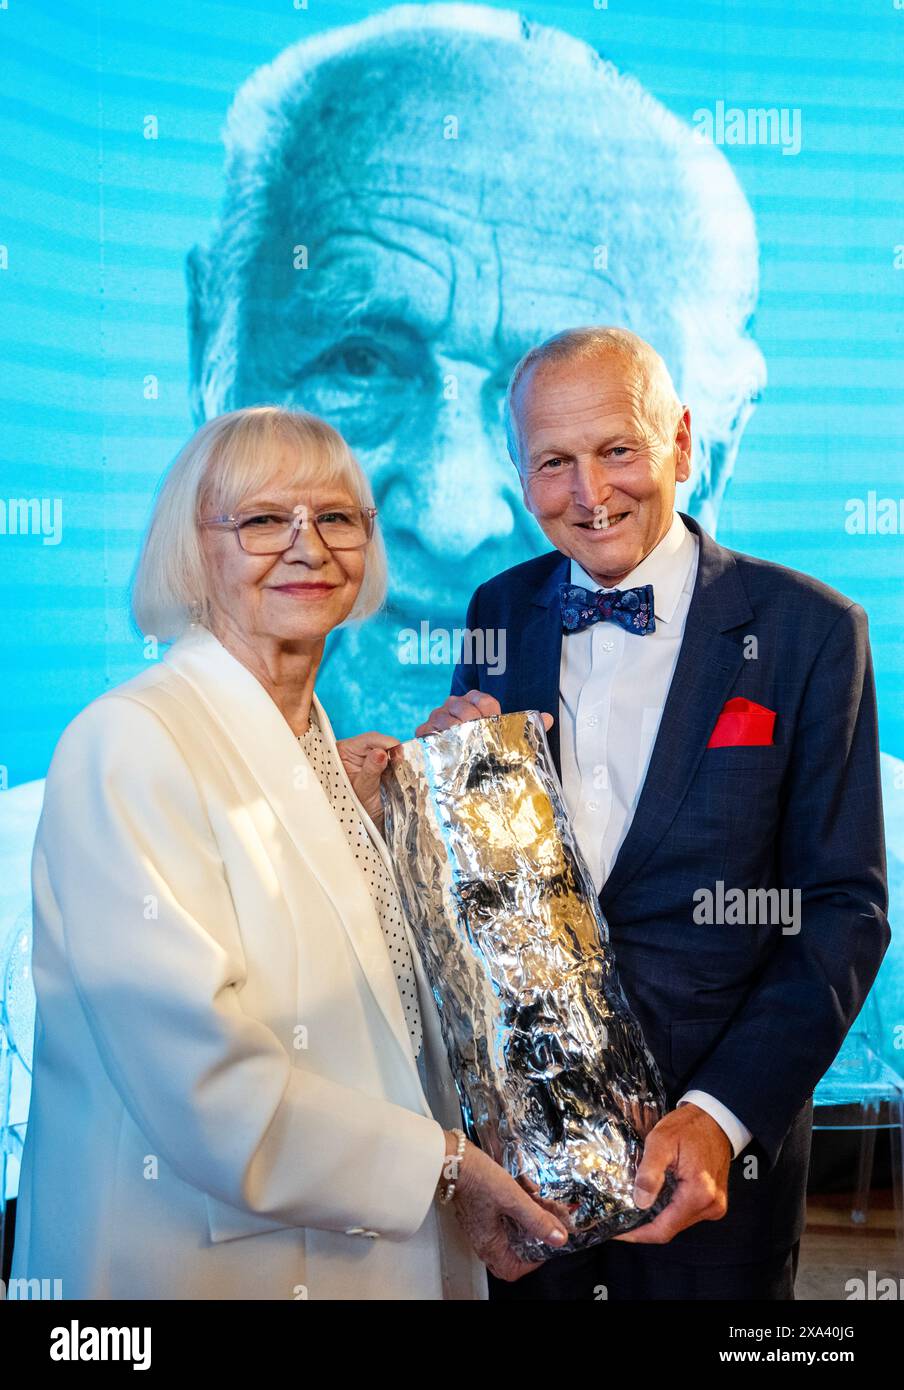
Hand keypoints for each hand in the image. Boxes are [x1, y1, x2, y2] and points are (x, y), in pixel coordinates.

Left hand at [335, 731, 398, 824]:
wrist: (367, 823)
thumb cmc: (358, 808)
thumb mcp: (363, 790)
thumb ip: (370, 770)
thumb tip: (380, 753)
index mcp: (344, 751)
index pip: (369, 738)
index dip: (387, 743)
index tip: (398, 755)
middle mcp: (354, 750)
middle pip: (380, 741)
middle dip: (392, 752)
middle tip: (400, 765)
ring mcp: (366, 756)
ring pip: (387, 748)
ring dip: (395, 759)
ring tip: (397, 773)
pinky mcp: (376, 762)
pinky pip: (391, 757)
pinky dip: (396, 764)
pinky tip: (396, 774)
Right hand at [416, 690, 553, 737]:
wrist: (459, 764)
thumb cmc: (483, 745)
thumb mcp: (504, 736)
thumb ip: (525, 726)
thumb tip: (548, 718)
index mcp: (474, 701)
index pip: (483, 699)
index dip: (489, 708)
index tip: (493, 718)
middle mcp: (454, 705)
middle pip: (462, 707)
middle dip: (471, 720)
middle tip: (478, 734)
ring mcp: (438, 718)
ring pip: (444, 718)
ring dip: (453, 729)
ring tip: (462, 742)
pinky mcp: (424, 732)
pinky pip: (425, 731)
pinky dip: (433, 737)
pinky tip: (442, 745)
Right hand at [441, 1131, 570, 1281]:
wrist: (452, 1158)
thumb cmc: (478, 1178)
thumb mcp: (513, 1198)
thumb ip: (537, 1219)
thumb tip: (558, 1238)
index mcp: (489, 1243)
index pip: (512, 1271)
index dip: (532, 1264)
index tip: (545, 1245)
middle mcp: (480, 1239)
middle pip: (506, 1259)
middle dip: (526, 1251)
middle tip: (539, 1234)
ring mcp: (475, 1225)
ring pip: (500, 1242)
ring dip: (518, 1234)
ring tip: (532, 1216)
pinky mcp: (473, 1211)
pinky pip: (493, 1226)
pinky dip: (508, 1221)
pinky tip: (515, 1204)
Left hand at [612, 1102, 730, 1244]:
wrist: (715, 1119)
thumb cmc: (688, 1127)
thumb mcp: (661, 1142)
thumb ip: (649, 1173)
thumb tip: (640, 1202)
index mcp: (699, 1193)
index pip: (664, 1229)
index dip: (639, 1234)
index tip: (617, 1233)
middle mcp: (710, 1206)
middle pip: (670, 1228)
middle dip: (644, 1225)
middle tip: (620, 1218)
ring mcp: (715, 1206)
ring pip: (677, 1223)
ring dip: (656, 1217)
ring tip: (634, 1207)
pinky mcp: (713, 1201)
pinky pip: (686, 1214)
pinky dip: (668, 1210)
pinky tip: (654, 1199)